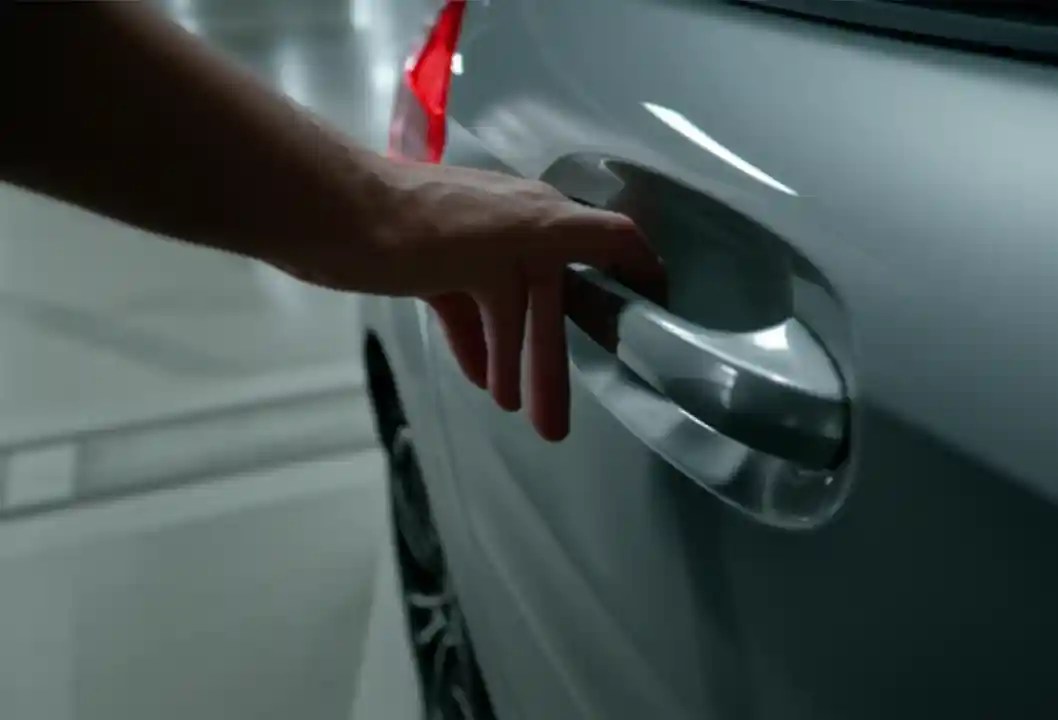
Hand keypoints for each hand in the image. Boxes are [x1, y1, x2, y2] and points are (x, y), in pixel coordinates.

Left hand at [286, 158, 663, 441]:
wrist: (329, 215)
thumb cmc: (424, 228)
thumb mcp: (517, 231)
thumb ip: (578, 235)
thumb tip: (632, 244)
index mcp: (542, 217)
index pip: (609, 242)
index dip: (637, 271)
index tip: (657, 312)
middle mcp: (516, 230)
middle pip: (550, 305)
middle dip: (553, 368)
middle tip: (556, 429)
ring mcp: (473, 251)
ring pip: (508, 317)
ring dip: (516, 366)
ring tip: (523, 419)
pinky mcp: (433, 268)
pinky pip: (469, 313)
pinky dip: (478, 346)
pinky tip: (484, 383)